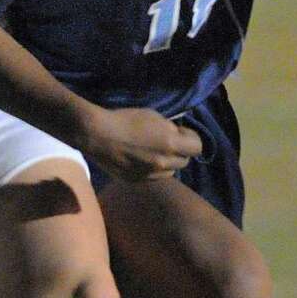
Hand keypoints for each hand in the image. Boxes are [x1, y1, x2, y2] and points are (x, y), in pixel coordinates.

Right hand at [79, 105, 204, 181]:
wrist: (98, 135)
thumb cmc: (125, 120)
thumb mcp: (153, 116)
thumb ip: (169, 128)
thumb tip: (176, 134)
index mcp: (170, 145)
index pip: (198, 148)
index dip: (191, 139)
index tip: (181, 133)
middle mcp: (164, 163)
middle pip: (185, 161)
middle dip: (180, 151)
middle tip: (167, 142)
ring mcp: (151, 175)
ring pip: (170, 171)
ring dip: (167, 163)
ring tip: (153, 152)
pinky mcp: (138, 181)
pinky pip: (154, 176)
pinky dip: (153, 169)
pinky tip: (140, 159)